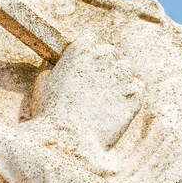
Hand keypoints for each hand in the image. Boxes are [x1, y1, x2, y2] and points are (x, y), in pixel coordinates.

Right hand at [25, 32, 143, 170]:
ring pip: (126, 69)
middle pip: (109, 53)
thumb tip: (56, 67)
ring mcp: (121, 77)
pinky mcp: (133, 97)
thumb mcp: (43, 84)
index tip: (83, 64)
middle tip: (95, 85)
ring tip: (107, 98)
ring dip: (119, 79)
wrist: (67, 143)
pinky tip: (118, 106)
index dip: (86, 53)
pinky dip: (131, 94)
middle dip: (103, 65)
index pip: (89, 39)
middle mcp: (103, 58)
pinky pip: (138, 87)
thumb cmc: (50, 116)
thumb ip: (53, 68)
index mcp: (79, 51)